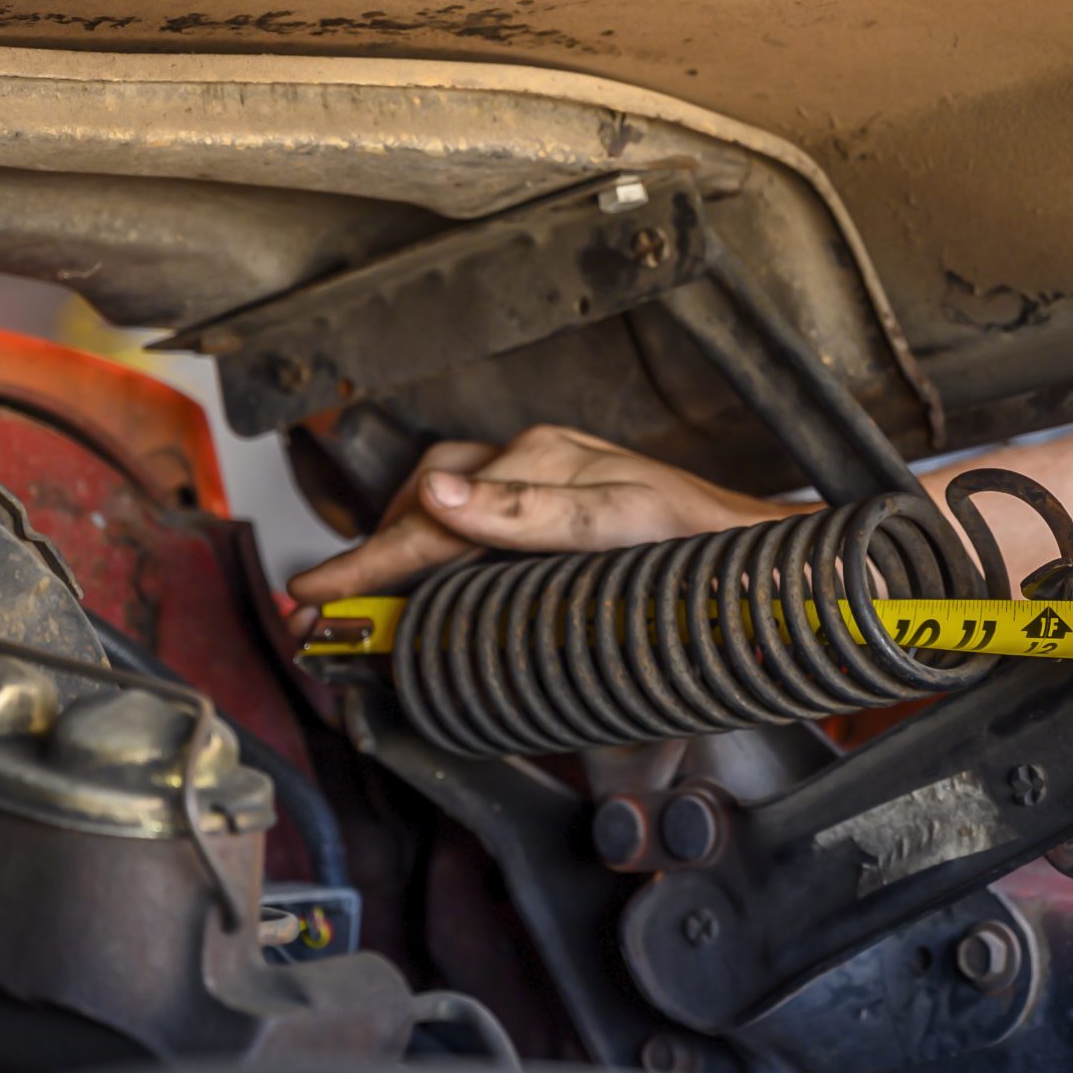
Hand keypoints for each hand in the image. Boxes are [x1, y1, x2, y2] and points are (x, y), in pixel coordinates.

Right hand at [286, 425, 789, 622]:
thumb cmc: (703, 541)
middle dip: (366, 559)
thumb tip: (438, 490)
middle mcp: (535, 460)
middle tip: (315, 612)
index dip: (367, 564)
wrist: (758, 545)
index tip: (315, 599)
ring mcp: (544, 474)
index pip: (432, 520)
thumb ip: (527, 510)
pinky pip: (472, 508)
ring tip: (355, 597)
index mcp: (541, 463)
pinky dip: (432, 539)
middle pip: (424, 507)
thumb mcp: (619, 524)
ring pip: (440, 502)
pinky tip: (423, 570)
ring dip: (395, 547)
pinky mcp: (555, 494)